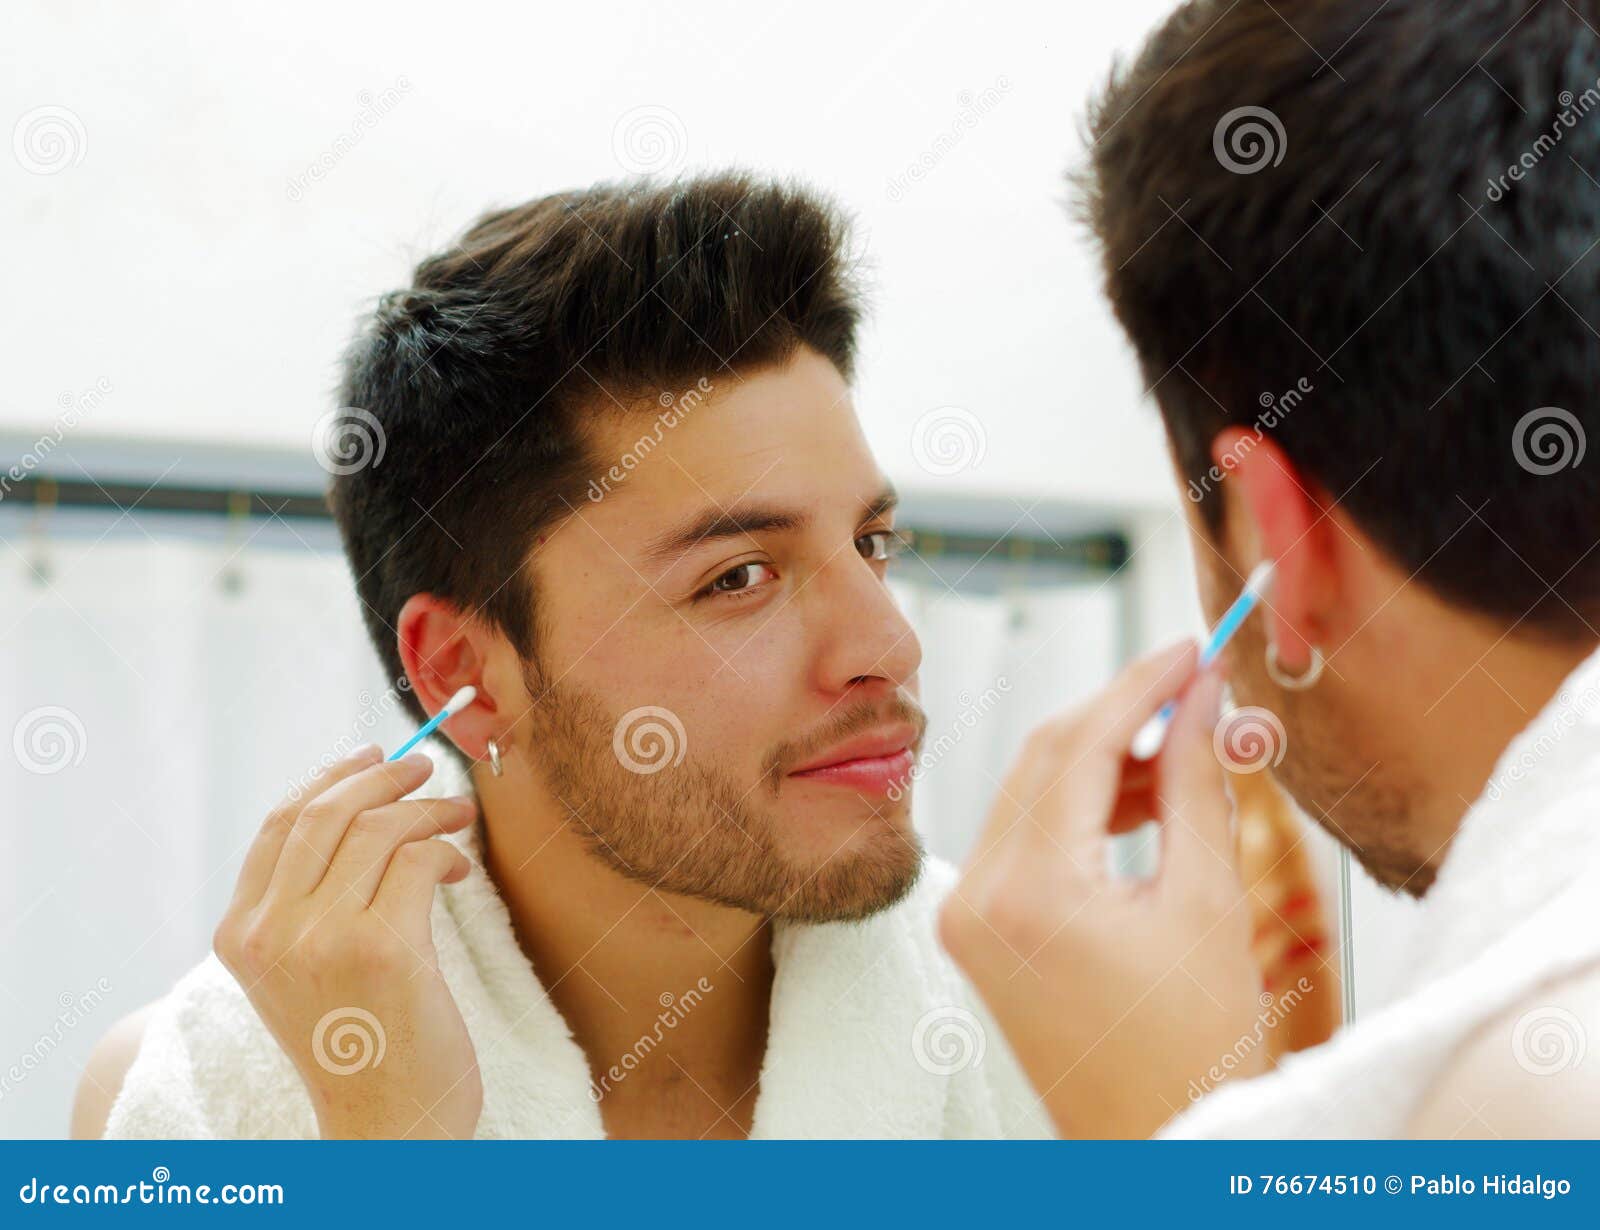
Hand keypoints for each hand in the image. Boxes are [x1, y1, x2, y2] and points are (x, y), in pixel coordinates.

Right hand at [213, 747, 482, 1138]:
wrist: (384, 1126)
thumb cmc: (356, 1045)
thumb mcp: (303, 972)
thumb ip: (307, 904)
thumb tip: (357, 810)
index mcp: (241, 934)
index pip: (279, 825)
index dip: (328, 779)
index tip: (372, 758)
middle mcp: (271, 933)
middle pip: (327, 813)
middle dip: (384, 778)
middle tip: (427, 769)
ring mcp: (324, 940)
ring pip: (379, 829)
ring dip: (428, 811)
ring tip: (458, 817)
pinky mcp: (385, 951)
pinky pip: (419, 861)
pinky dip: (446, 853)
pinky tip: (459, 873)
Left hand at [938, 641, 1264, 1138]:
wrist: (1157, 1142)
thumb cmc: (1192, 1054)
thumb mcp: (1208, 903)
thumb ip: (1197, 785)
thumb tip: (1201, 700)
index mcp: (1027, 894)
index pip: (1076, 745)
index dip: (1139, 685)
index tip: (1188, 649)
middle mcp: (975, 897)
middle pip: (1043, 757)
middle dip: (1118, 712)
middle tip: (1189, 684)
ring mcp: (967, 914)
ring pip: (1031, 789)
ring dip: (1101, 756)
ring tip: (1181, 743)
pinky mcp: (977, 927)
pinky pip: (1024, 833)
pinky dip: (1077, 805)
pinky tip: (1139, 793)